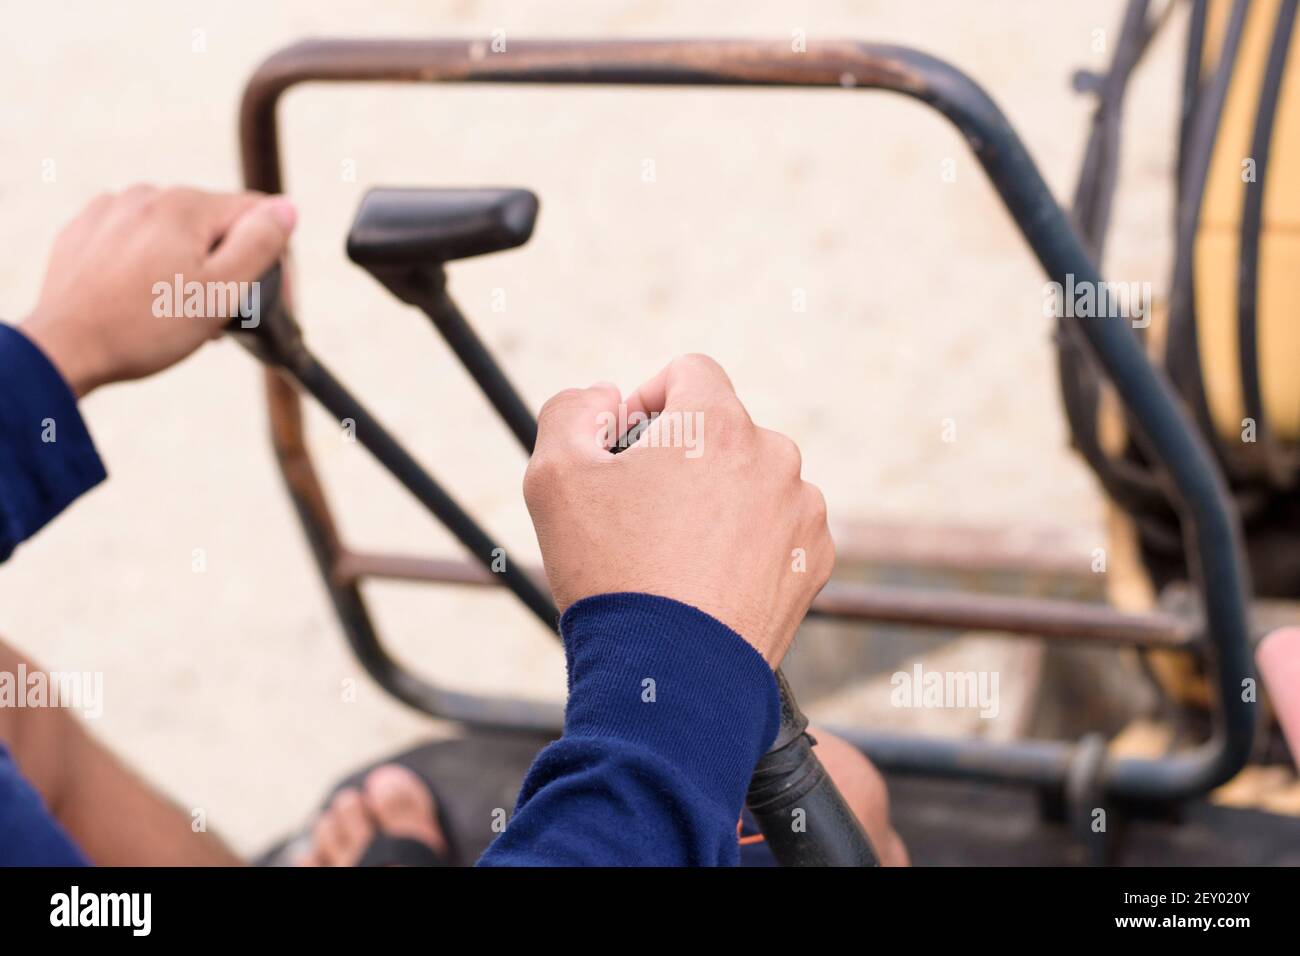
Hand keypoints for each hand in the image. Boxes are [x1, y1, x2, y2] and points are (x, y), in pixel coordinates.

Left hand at [20, 185, 296, 397]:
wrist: (64, 347)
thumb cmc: (146, 327)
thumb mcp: (220, 292)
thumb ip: (258, 244)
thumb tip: (286, 208)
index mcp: (188, 206)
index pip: (257, 213)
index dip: (274, 255)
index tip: (271, 300)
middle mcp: (149, 194)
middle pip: (214, 222)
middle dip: (226, 262)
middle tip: (221, 315)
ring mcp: (112, 209)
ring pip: (174, 229)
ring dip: (188, 262)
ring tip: (180, 309)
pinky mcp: (86, 229)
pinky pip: (135, 236)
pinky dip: (149, 260)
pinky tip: (143, 294)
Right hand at [523, 353, 832, 666]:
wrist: (670, 677)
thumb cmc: (610, 574)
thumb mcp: (554, 477)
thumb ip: (572, 411)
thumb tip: (606, 399)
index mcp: (718, 423)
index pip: (688, 372)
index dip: (648, 401)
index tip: (626, 448)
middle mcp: (775, 456)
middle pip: (722, 430)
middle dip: (683, 458)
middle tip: (643, 514)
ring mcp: (802, 511)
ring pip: (752, 480)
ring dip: (719, 499)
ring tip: (677, 556)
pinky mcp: (814, 561)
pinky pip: (777, 529)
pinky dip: (748, 543)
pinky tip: (710, 581)